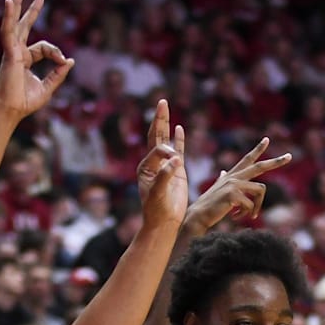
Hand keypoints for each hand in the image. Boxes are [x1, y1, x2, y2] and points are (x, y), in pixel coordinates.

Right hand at [0, 0, 73, 121]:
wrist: (13, 111)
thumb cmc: (26, 102)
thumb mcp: (48, 87)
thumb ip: (59, 73)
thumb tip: (70, 60)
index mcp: (25, 59)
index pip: (44, 47)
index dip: (56, 52)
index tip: (63, 61)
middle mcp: (17, 52)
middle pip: (24, 26)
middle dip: (31, 10)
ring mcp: (11, 51)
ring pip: (14, 24)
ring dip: (17, 6)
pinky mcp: (9, 53)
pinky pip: (8, 31)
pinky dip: (9, 17)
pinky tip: (10, 3)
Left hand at [135, 99, 187, 224]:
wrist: (164, 222)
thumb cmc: (157, 209)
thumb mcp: (158, 193)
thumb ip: (164, 175)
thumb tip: (176, 160)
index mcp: (145, 167)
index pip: (156, 149)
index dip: (166, 151)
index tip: (175, 163)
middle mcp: (153, 163)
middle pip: (155, 135)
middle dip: (159, 119)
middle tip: (162, 101)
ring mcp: (165, 165)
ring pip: (165, 140)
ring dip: (165, 123)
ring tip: (165, 106)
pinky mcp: (177, 170)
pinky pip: (178, 150)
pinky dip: (178, 138)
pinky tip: (179, 127)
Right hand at [185, 136, 292, 230]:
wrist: (198, 215)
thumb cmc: (210, 205)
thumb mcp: (218, 188)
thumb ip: (223, 179)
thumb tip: (223, 171)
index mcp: (232, 175)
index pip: (247, 159)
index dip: (257, 149)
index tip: (267, 139)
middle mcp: (234, 176)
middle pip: (260, 166)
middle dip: (276, 162)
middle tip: (289, 156)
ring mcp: (233, 184)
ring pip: (260, 190)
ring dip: (257, 206)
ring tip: (250, 215)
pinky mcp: (232, 194)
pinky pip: (251, 205)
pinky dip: (246, 213)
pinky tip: (236, 217)